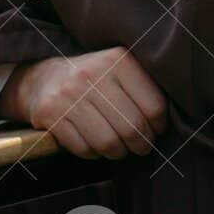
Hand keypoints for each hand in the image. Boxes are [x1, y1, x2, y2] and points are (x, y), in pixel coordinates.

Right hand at [0, 47, 167, 159]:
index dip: (159, 126)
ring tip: (118, 147)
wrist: (42, 78)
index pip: (154, 107)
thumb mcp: (119, 69)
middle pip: (132, 128)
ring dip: (117, 153)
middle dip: (140, 145)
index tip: (154, 129)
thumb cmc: (93, 80)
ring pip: (108, 143)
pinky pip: (83, 149)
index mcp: (117, 59)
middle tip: (140, 146)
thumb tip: (171, 121)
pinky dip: (92, 154)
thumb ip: (145, 87)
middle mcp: (93, 74)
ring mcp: (69, 94)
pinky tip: (92, 143)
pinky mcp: (50, 113)